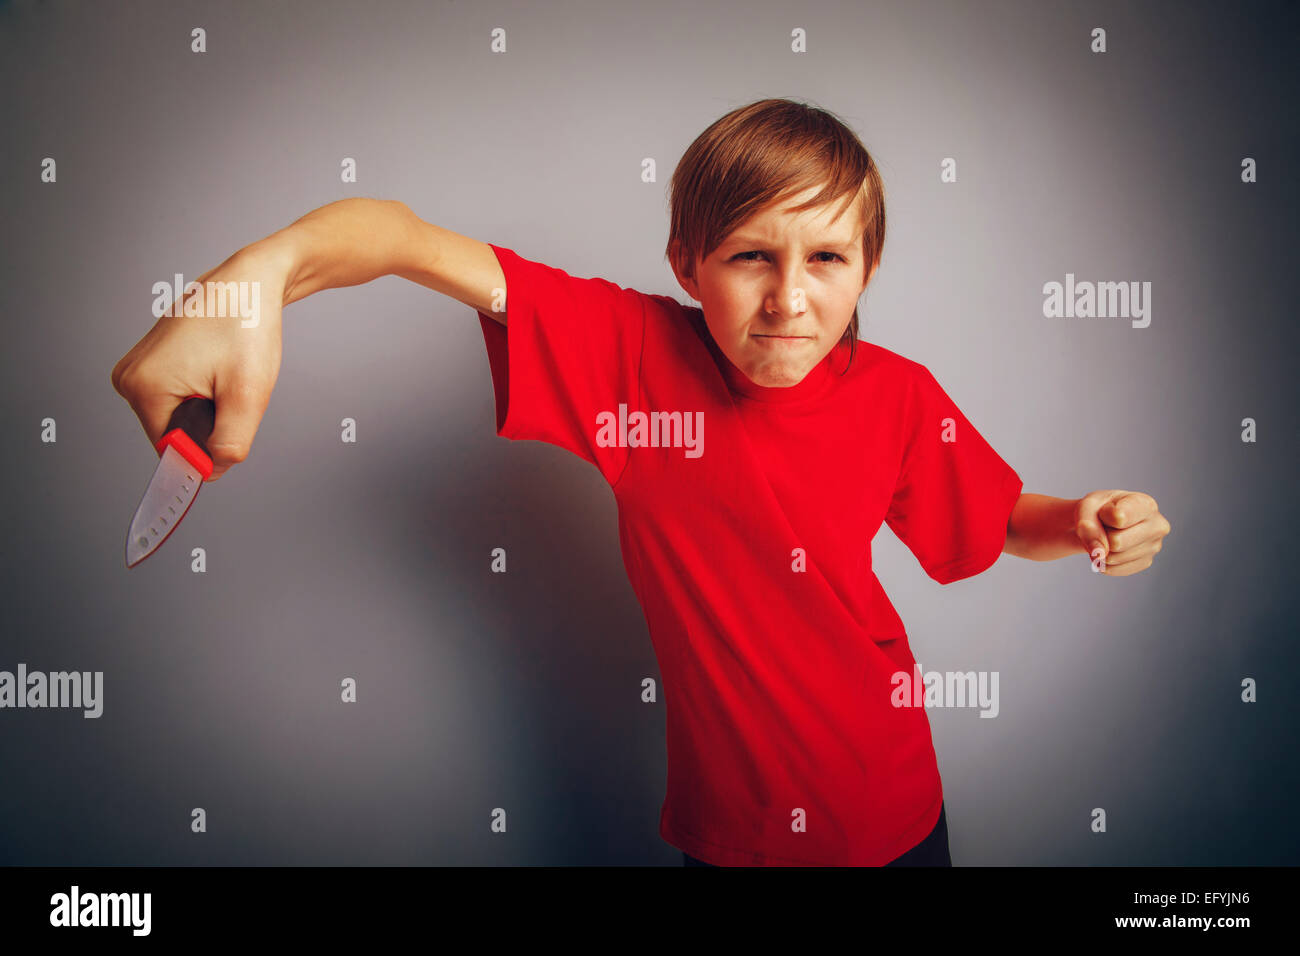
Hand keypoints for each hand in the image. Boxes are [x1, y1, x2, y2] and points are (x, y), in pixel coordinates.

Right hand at [110, 242, 288, 480]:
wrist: (249, 281)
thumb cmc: (246, 325)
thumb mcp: (247, 395)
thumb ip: (229, 444)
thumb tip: (209, 472)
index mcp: (141, 388)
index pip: (170, 450)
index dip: (206, 446)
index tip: (230, 419)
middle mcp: (128, 377)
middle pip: (173, 432)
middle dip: (209, 422)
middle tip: (231, 387)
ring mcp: (137, 367)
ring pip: (179, 415)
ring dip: (209, 407)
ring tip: (224, 372)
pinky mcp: (150, 360)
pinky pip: (178, 396)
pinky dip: (204, 391)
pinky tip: (217, 366)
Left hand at [1074, 490, 1170, 575]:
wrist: (1104, 521)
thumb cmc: (1099, 510)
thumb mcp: (1087, 507)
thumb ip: (1088, 526)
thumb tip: (1099, 553)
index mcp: (1146, 504)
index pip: (1119, 518)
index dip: (1102, 516)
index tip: (1105, 510)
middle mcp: (1157, 525)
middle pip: (1116, 542)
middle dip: (1102, 536)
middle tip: (1105, 526)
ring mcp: (1154, 546)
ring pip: (1113, 558)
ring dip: (1101, 549)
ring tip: (1108, 536)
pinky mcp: (1145, 562)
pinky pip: (1112, 569)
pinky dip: (1103, 561)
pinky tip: (1110, 549)